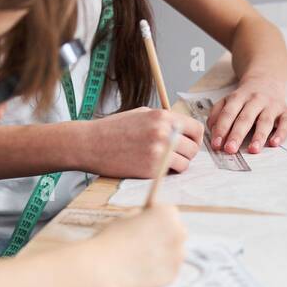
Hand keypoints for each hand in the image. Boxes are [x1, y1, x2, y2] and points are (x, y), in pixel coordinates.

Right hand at [82, 107, 202, 177]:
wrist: (91, 144)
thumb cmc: (113, 129)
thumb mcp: (141, 114)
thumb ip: (163, 120)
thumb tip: (182, 128)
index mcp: (162, 117)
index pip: (196, 128)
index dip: (195, 138)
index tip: (189, 143)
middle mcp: (163, 133)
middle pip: (193, 148)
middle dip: (187, 153)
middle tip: (175, 155)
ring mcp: (159, 152)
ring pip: (186, 163)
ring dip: (179, 164)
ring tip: (164, 162)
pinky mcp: (151, 169)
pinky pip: (172, 173)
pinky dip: (168, 172)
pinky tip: (155, 167)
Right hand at [88, 201, 187, 286]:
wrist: (101, 268)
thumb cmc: (111, 239)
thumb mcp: (127, 216)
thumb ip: (144, 215)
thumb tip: (151, 216)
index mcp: (167, 213)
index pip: (169, 214)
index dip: (156, 220)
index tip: (147, 226)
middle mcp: (179, 232)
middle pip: (176, 232)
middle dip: (164, 237)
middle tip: (144, 245)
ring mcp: (178, 255)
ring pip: (174, 253)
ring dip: (162, 254)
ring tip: (140, 259)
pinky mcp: (173, 274)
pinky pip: (168, 270)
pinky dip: (158, 271)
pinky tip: (141, 271)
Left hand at [207, 76, 286, 153]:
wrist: (267, 80)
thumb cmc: (245, 98)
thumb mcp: (228, 100)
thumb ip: (218, 114)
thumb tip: (213, 131)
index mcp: (239, 97)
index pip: (228, 113)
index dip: (221, 129)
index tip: (216, 144)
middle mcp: (256, 100)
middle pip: (245, 118)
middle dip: (237, 134)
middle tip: (230, 149)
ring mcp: (272, 105)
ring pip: (265, 121)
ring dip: (259, 136)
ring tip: (253, 150)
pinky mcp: (286, 111)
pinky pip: (286, 122)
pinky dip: (281, 133)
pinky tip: (274, 143)